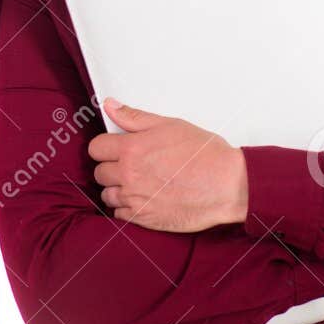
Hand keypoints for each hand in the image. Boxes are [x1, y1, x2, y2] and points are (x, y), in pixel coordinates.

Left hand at [88, 98, 248, 232]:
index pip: (95, 148)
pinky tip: (144, 199)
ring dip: (118, 189)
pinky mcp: (144, 218)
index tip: (117, 149)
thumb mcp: (169, 125)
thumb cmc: (204, 154)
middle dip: (112, 168)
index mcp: (131, 149)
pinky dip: (127, 208)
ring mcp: (135, 198)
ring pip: (107, 195)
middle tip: (133, 166)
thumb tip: (109, 105)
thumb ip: (134, 117)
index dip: (106, 147)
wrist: (228, 185)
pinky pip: (120, 214)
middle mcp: (128, 174)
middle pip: (99, 172)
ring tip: (139, 184)